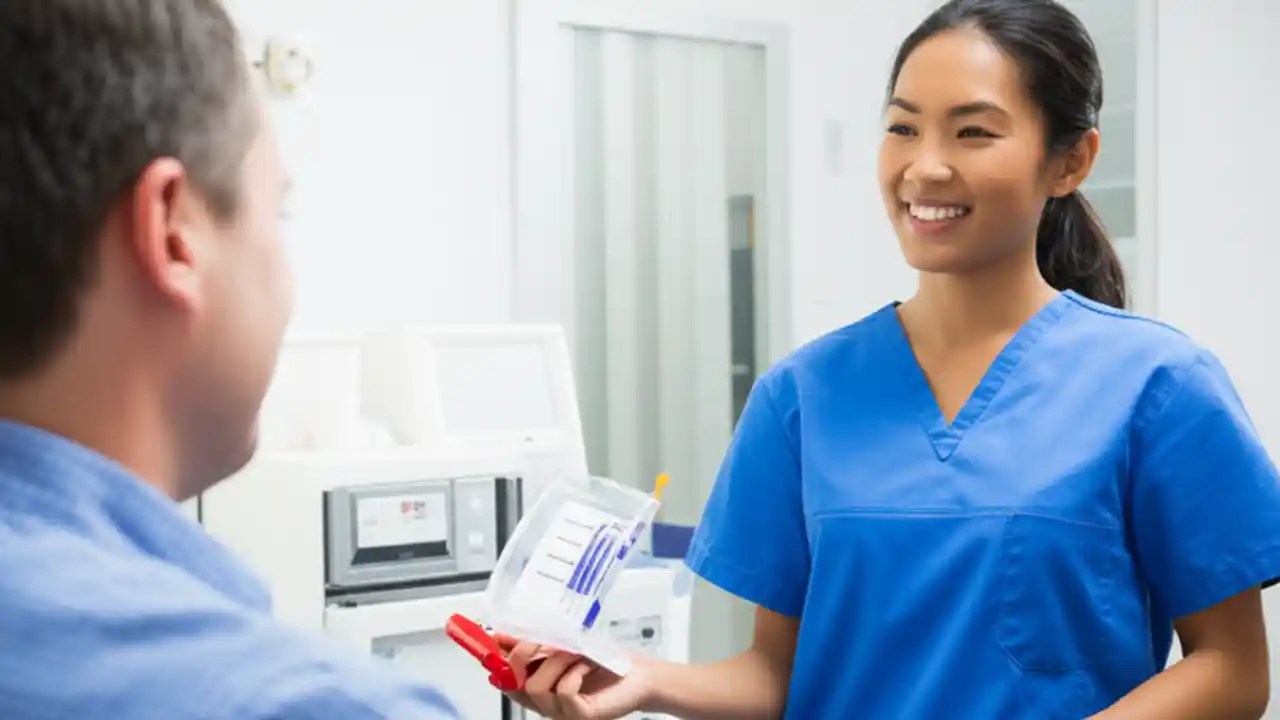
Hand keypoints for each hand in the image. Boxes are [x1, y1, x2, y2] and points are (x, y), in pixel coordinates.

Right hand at [496, 634, 653, 719]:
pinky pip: (564, 692)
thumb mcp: (565, 645)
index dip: (496, 660)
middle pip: (513, 685)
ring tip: (574, 653)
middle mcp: (546, 704)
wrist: (639, 674)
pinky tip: (587, 665)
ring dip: (555, 660)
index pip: (505, 679)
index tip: (494, 639)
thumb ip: (534, 642)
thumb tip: (502, 634)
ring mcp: (562, 713)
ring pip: (536, 687)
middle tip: (541, 639)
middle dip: (524, 654)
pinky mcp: (580, 716)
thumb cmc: (605, 662)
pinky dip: (575, 671)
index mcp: (538, 686)